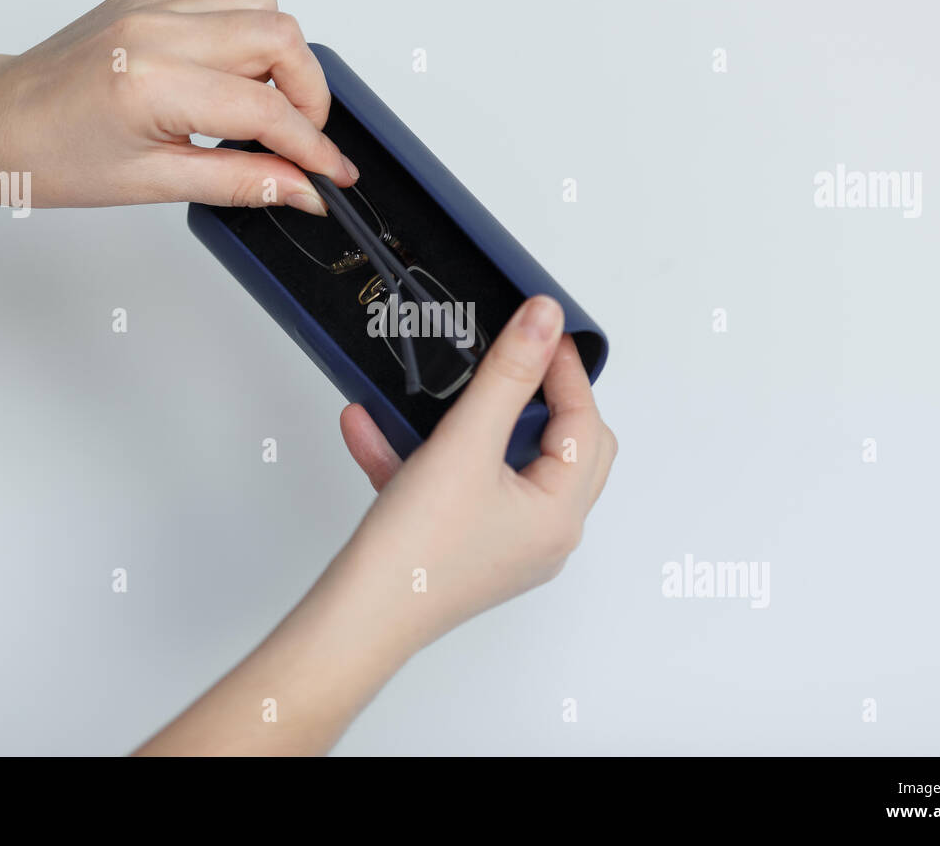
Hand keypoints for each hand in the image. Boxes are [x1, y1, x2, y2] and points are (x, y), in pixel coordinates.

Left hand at [0, 0, 353, 256]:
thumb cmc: (49, 155)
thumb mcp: (152, 184)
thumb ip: (240, 183)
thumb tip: (301, 189)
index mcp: (152, 81)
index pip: (265, 109)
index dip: (311, 148)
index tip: (333, 176)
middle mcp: (156, 27)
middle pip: (280, 37)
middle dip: (309, 94)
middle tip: (301, 141)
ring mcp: (153, 3)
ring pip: (261, 5)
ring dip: (282, 60)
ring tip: (265, 110)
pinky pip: (226, 2)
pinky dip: (245, 43)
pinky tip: (226, 85)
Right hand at [136, 296, 616, 754]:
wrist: (354, 620)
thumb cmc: (414, 552)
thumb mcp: (465, 442)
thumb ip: (507, 374)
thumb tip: (544, 320)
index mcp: (560, 514)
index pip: (585, 424)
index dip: (565, 370)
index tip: (545, 328)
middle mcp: (543, 536)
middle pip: (561, 447)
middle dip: (536, 397)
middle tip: (519, 355)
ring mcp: (504, 545)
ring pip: (502, 465)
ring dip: (466, 422)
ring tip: (442, 386)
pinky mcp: (463, 548)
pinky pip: (454, 488)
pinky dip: (422, 456)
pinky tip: (371, 427)